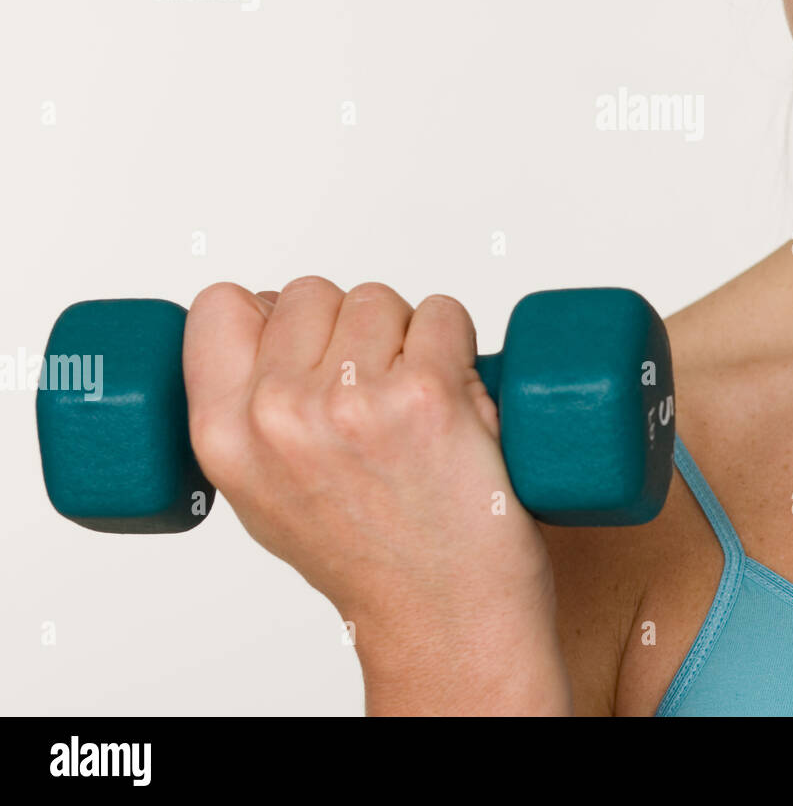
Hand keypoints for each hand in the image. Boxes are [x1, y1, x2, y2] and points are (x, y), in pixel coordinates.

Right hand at [182, 276, 571, 713]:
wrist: (444, 611)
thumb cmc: (364, 550)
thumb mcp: (261, 489)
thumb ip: (247, 406)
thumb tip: (265, 314)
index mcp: (222, 435)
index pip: (222, 305)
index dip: (273, 315)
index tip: (308, 347)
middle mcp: (279, 415)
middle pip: (313, 292)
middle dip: (350, 328)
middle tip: (374, 396)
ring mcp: (354, 401)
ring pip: (380, 298)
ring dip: (408, 337)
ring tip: (414, 409)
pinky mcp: (428, 394)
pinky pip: (445, 312)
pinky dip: (459, 343)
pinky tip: (456, 402)